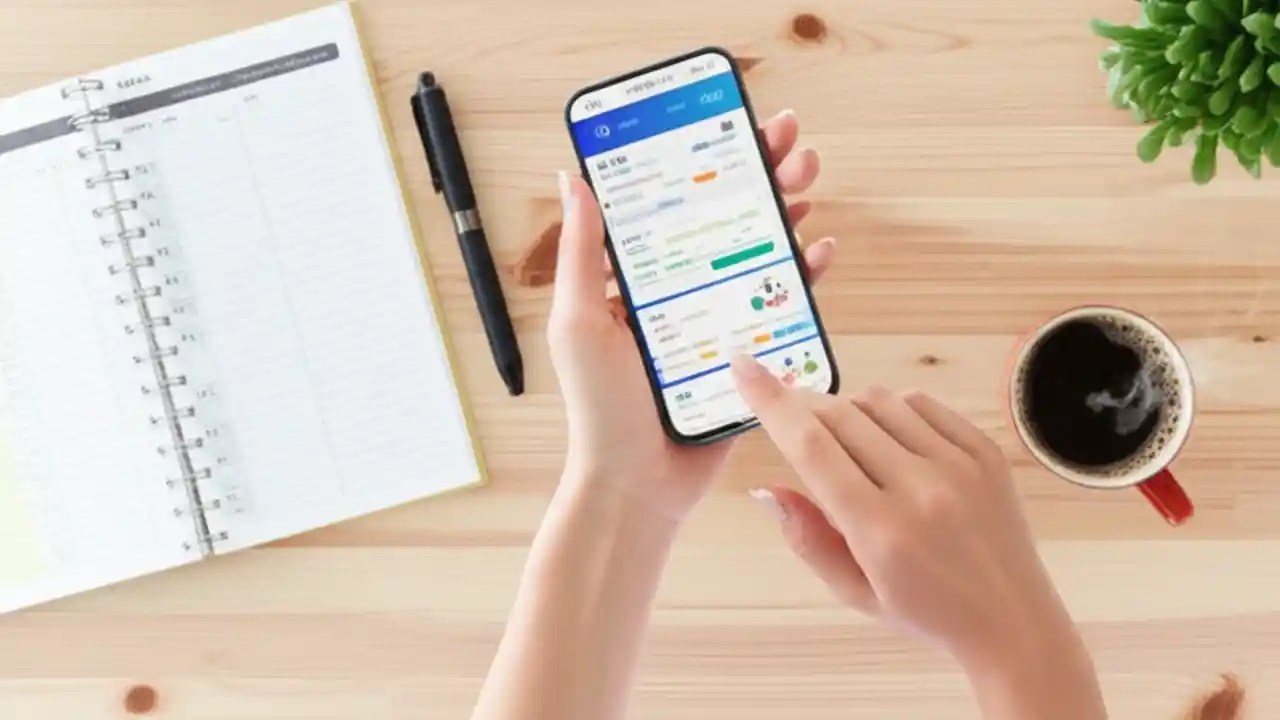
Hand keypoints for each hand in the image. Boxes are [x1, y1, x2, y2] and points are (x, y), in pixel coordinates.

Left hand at [549, 110, 835, 522]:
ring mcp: (716, 321)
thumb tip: (572, 179)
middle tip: (789, 141)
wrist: (638, 488)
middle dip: (760, 174)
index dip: (706, 161)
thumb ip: (583, 256)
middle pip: (726, 218)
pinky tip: (818, 251)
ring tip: (809, 181)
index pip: (676, 204)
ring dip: (786, 213)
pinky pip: (780, 306)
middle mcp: (679, 293)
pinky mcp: (747, 354)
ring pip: (758, 253)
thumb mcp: (579, 323)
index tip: (734, 124)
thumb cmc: (599, 411)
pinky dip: (801, 276)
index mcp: (638, 279)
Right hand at [734, 360, 1105, 718]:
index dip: (770, 402)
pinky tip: (891, 439)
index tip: (743, 367)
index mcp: (880, 532)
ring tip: (849, 443)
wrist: (1013, 621)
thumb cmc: (926, 612)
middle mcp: (921, 490)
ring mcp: (959, 466)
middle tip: (790, 414)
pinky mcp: (985, 451)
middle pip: (839, 416)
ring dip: (847, 410)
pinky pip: (921, 403)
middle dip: (802, 406)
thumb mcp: (853, 591)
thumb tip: (766, 489)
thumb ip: (806, 537)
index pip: (810, 447)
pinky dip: (892, 410)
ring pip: (878, 401)